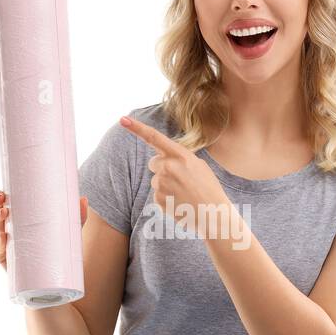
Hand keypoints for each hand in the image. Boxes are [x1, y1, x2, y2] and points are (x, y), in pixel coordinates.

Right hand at [0, 189, 88, 270]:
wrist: (54, 280)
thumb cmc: (56, 251)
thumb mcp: (67, 232)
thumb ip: (76, 217)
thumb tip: (83, 199)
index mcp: (21, 219)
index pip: (7, 204)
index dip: (0, 196)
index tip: (4, 190)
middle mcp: (11, 230)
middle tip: (2, 199)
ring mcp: (7, 245)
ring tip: (4, 214)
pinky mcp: (7, 260)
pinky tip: (3, 238)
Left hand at [120, 117, 228, 233]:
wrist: (212, 214)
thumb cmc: (208, 189)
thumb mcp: (198, 165)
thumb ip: (179, 158)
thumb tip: (161, 159)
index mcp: (180, 155)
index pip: (154, 137)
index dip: (136, 128)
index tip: (122, 120)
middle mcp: (168, 167)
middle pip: (154, 162)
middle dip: (163, 168)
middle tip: (181, 180)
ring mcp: (162, 184)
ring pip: (156, 180)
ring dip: (167, 185)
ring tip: (184, 193)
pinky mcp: (158, 199)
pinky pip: (157, 195)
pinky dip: (167, 199)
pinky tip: (180, 202)